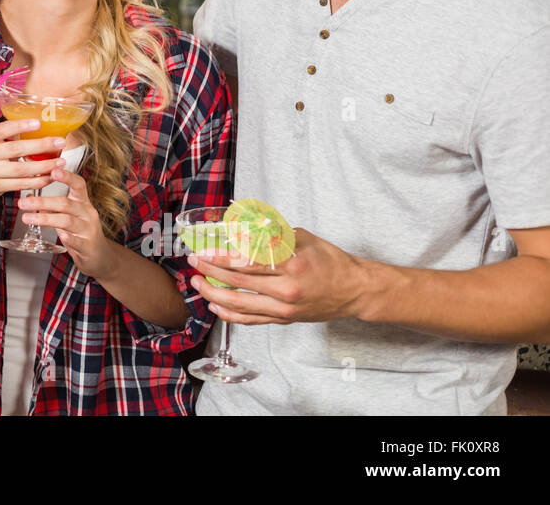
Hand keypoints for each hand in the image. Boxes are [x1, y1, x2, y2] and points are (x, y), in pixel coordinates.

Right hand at [0, 119, 67, 211]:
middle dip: (42, 145)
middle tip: (60, 142)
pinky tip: (49, 177)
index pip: (2, 130)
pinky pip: (21, 184)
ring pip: (22, 169)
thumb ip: (4, 139)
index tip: (39, 123)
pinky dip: (37, 181)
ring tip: (60, 162)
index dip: (20, 126)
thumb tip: (36, 129)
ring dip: (44, 166)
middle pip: (17, 149)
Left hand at [19, 167, 119, 280]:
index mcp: (83, 202)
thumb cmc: (81, 233)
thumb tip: (28, 197)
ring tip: (27, 218)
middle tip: (23, 203)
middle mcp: (87, 213)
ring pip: (67, 221)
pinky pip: (77, 241)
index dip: (67, 177)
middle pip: (65, 203)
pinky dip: (69, 238)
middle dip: (42, 202)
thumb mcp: (66, 216)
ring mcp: (88, 230)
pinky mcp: (88, 246)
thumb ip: (50, 207)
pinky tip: (61, 236)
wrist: (100, 256)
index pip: (78, 184)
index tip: (53, 171)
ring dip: (45, 218)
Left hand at [188, 227, 371, 324]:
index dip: (220, 258)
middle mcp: (286, 290)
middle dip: (210, 272)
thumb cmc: (330, 260)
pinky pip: (251, 320)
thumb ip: (271, 235)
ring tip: (198, 284)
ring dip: (214, 294)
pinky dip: (230, 314)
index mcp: (291, 265)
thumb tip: (241, 230)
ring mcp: (284, 309)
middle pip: (238, 283)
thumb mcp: (302, 238)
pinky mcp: (284, 320)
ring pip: (240, 305)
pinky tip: (215, 306)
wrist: (355, 291)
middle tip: (194, 262)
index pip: (246, 262)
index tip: (203, 251)